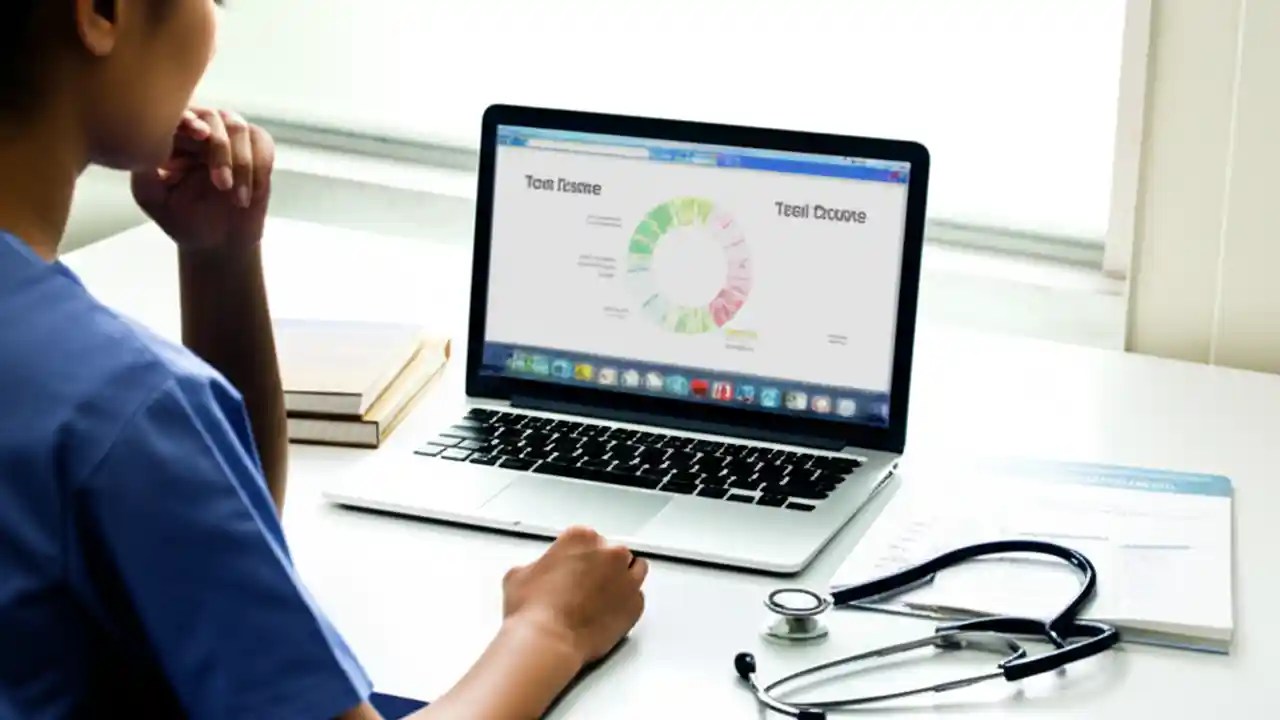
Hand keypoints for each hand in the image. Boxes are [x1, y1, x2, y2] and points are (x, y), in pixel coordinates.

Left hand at [131, 108, 276, 249]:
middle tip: (221, 183)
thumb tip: (145, 140)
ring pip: (239, 128)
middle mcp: (202, 129)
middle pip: (212, 117)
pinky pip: (262, 143)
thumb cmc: (182, 217)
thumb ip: (145, 168)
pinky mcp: (257, 148)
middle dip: (219, 149)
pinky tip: (250, 195)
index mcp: (172, 135)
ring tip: (234, 196)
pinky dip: (259, 167)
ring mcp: (230, 136)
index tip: (200, 133)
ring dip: (241, 163)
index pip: (179, 113)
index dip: (190, 118)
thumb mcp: (152, 196)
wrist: (217, 241)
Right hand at [502, 526, 648, 665]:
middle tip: (589, 583)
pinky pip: (638, 598)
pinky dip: (627, 604)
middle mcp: (609, 553)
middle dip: (604, 566)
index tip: (576, 566)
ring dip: (623, 578)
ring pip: (635, 569)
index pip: (589, 539)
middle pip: (614, 552)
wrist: (547, 640)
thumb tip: (539, 573)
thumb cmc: (533, 610)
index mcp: (582, 537)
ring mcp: (627, 578)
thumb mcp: (519, 575)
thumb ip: (538, 565)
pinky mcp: (636, 604)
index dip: (582, 555)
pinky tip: (611, 613)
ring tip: (607, 594)